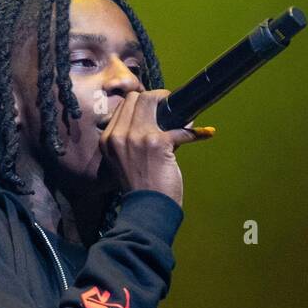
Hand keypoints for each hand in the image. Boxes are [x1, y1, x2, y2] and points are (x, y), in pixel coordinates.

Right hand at [97, 89, 214, 208]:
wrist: (146, 210)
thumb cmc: (139, 188)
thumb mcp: (124, 161)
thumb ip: (132, 140)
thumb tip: (160, 120)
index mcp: (108, 140)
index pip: (124, 106)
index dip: (141, 103)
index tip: (155, 109)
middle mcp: (119, 135)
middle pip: (136, 98)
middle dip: (155, 98)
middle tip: (169, 106)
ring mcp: (137, 137)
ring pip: (152, 100)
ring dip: (170, 104)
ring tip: (182, 115)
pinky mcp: (157, 142)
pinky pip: (179, 127)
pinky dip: (192, 133)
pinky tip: (199, 135)